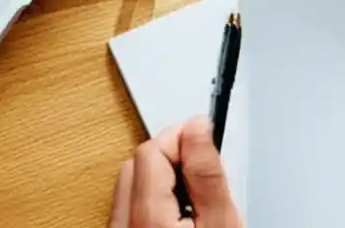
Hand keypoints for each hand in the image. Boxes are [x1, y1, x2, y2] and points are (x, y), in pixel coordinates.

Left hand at [109, 117, 242, 227]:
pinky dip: (150, 200)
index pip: (151, 149)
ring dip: (159, 179)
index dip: (180, 138)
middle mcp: (122, 224)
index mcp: (146, 216)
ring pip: (130, 185)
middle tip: (203, 174)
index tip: (206, 142)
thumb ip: (207, 176)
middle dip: (169, 157)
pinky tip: (178, 216)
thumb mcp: (222, 223)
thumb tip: (197, 126)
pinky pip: (128, 206)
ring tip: (194, 200)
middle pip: (135, 164)